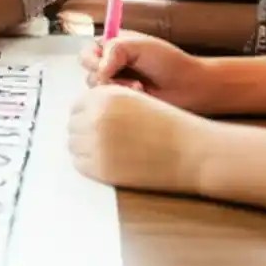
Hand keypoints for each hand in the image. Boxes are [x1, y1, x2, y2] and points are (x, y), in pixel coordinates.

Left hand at [69, 84, 208, 193]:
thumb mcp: (135, 99)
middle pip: (72, 125)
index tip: (101, 124)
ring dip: (85, 147)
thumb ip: (107, 101)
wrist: (192, 151)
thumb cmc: (168, 124)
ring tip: (108, 151)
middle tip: (106, 141)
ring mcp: (96, 144)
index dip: (88, 115)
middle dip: (85, 131)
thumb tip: (80, 114)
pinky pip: (79, 164)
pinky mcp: (100, 168)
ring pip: (73, 144)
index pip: (77, 106)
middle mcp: (96, 117)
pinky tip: (108, 162)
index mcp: (105, 96)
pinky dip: (88, 163)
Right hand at [80, 32, 210, 110]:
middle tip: (125, 76)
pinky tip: (139, 95)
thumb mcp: (140, 45)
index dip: (93, 59)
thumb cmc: (169, 61)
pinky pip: (107, 102)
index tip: (110, 63)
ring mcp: (116, 83)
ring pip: (96, 88)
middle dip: (105, 75)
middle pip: (88, 70)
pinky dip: (121, 98)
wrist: (190, 86)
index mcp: (113, 46)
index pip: (87, 51)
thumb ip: (115, 50)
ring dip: (116, 87)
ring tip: (138, 87)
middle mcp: (111, 64)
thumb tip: (99, 70)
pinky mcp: (122, 100)